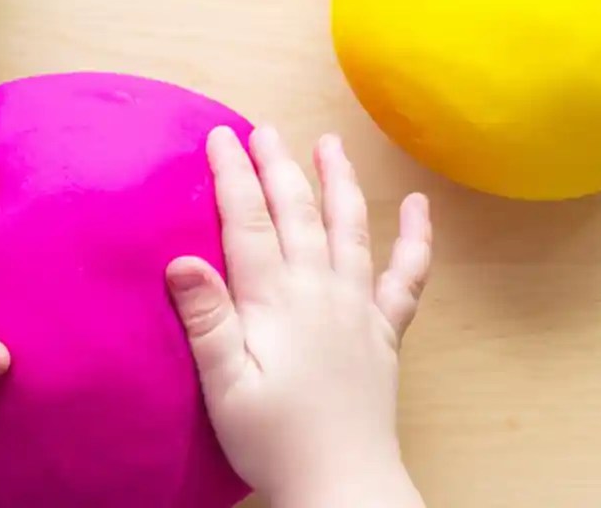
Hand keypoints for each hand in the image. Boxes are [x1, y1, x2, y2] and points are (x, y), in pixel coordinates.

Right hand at [166, 127, 432, 507]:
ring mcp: (358, 308)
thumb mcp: (222, 386)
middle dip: (279, 166)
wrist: (342, 485)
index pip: (248, 222)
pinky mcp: (383, 331)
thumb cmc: (273, 440)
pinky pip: (407, 276)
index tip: (219, 136)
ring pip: (350, 228)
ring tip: (330, 144)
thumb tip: (182, 260)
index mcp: (275, 301)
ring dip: (339, 182)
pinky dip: (416, 239)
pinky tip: (418, 207)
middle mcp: (320, 291)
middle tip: (264, 128)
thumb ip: (207, 321)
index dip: (233, 175)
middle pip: (298, 213)